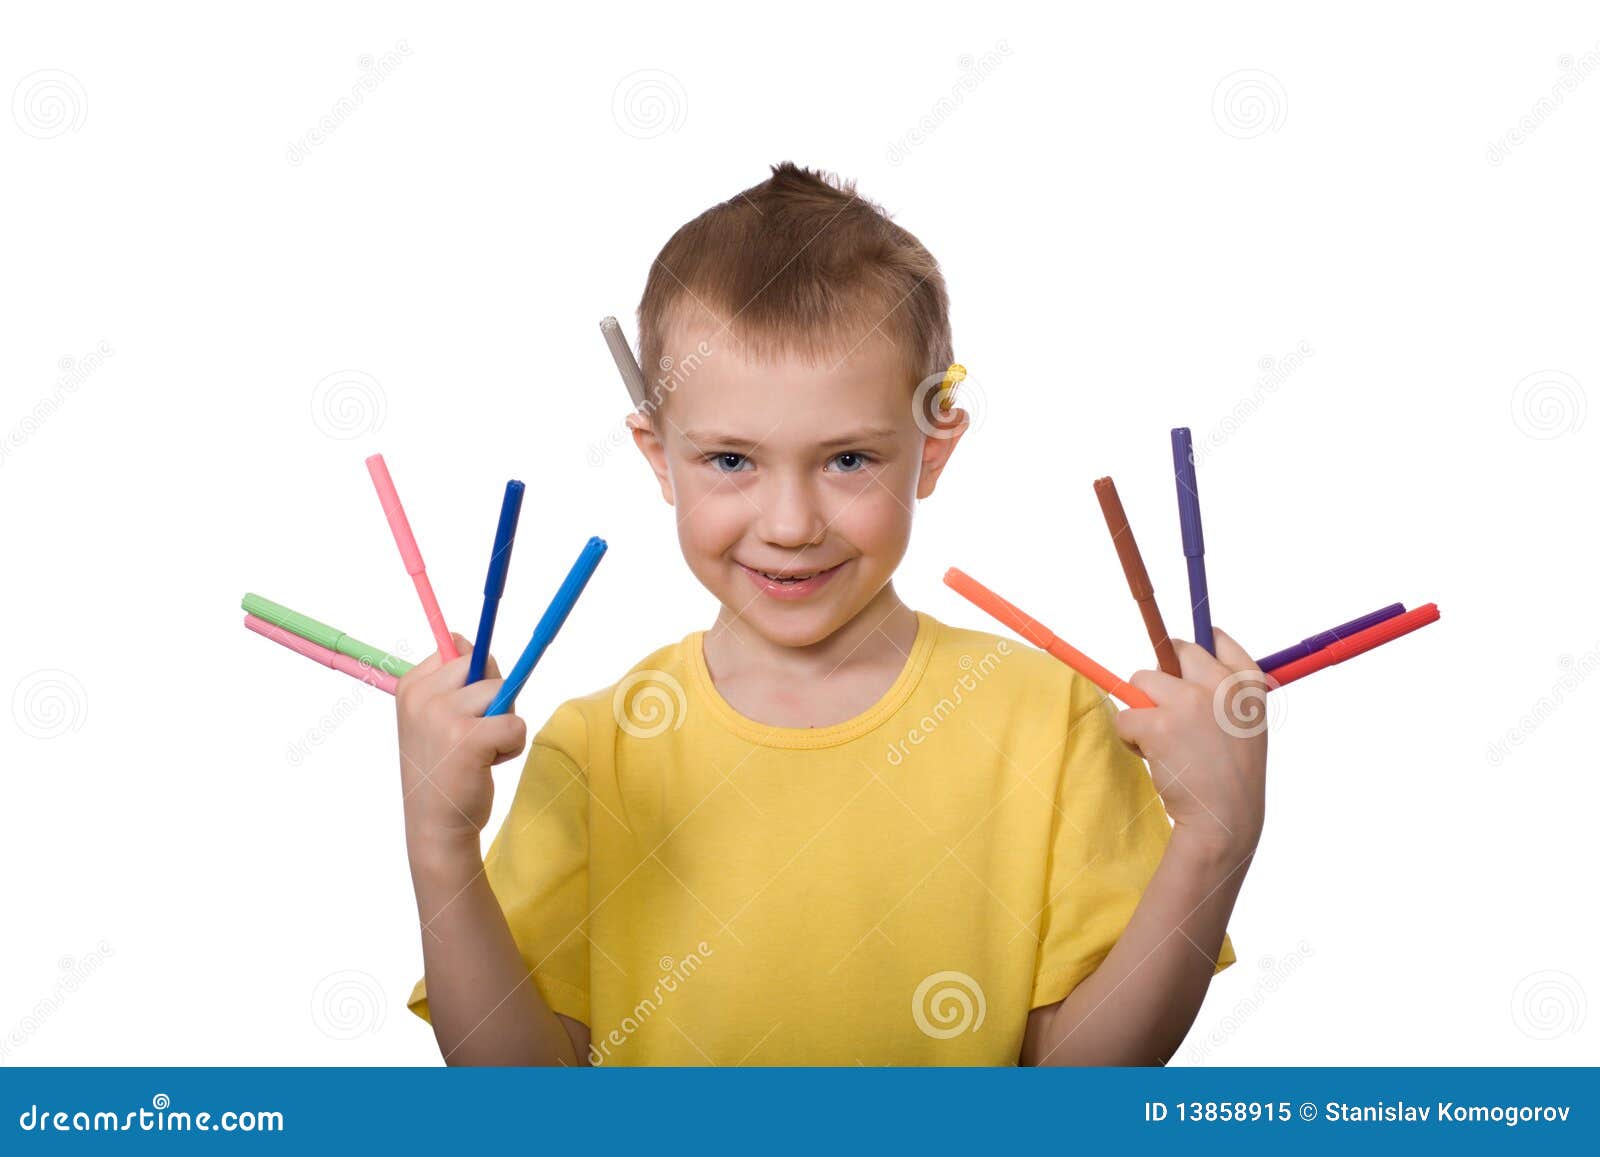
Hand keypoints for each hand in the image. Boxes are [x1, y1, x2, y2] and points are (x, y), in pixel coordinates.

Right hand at [395, 633, 526, 858]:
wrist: (435, 825)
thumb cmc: (443, 769)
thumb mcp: (432, 718)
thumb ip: (450, 679)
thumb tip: (462, 637)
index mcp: (410, 685)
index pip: (459, 649)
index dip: (475, 678)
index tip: (463, 710)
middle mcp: (422, 696)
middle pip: (485, 666)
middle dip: (495, 697)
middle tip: (474, 732)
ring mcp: (442, 716)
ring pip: (504, 692)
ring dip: (504, 723)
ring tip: (479, 751)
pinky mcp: (468, 738)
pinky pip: (516, 724)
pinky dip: (513, 745)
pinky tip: (487, 764)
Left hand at [1112, 627, 1267, 858]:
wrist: (1225, 818)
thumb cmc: (1230, 774)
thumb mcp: (1245, 723)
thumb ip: (1222, 691)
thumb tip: (1176, 658)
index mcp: (1248, 683)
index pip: (1216, 637)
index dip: (1193, 651)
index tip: (1184, 665)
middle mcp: (1221, 685)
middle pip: (1173, 650)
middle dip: (1161, 678)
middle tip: (1167, 712)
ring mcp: (1189, 702)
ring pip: (1140, 679)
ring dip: (1142, 708)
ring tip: (1163, 740)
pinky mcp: (1158, 724)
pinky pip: (1123, 716)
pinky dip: (1129, 737)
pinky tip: (1152, 756)